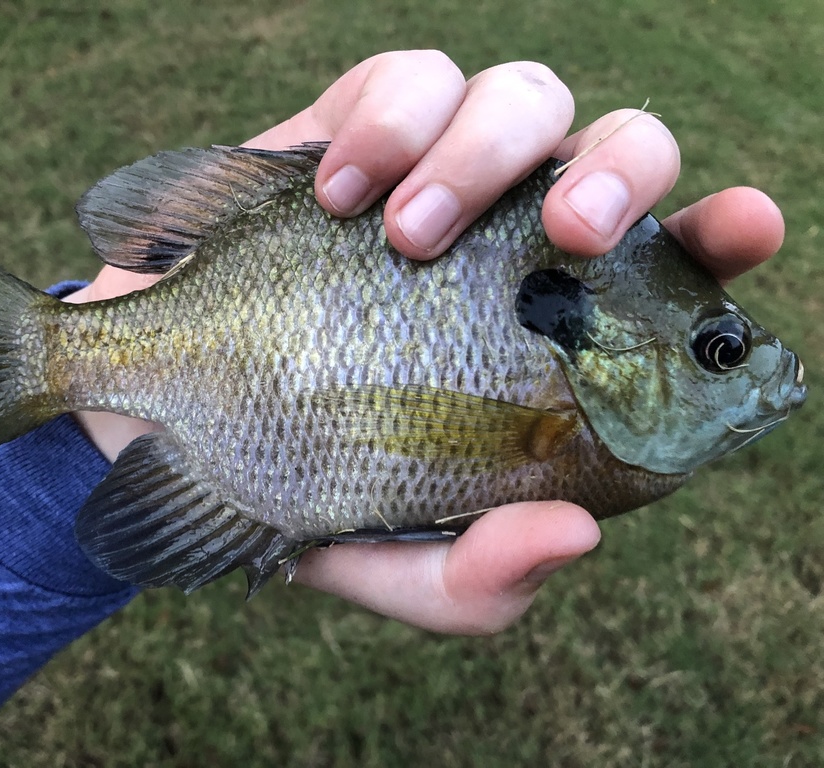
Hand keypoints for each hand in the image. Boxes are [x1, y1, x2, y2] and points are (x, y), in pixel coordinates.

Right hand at [71, 51, 784, 633]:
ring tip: (401, 232)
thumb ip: (469, 579)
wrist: (157, 414)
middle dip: (620, 176)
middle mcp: (506, 244)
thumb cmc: (288, 479)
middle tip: (567, 237)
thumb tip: (576, 536)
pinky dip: (388, 121)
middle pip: (622, 153)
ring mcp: (435, 180)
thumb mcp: (381, 559)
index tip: (742, 227)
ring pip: (522, 96)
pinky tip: (337, 195)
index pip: (665, 277)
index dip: (715, 242)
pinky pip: (408, 77)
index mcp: (540, 338)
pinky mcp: (354, 132)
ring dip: (482, 151)